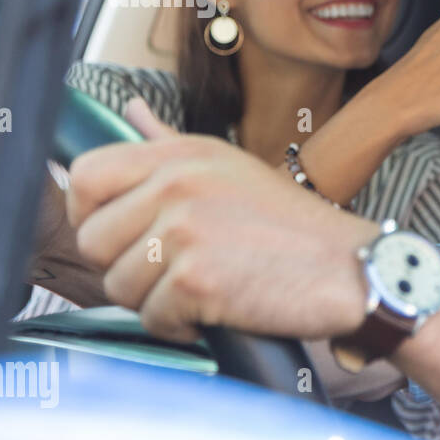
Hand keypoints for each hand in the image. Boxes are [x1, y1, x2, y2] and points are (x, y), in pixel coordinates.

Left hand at [67, 97, 377, 342]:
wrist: (352, 269)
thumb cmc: (296, 228)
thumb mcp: (232, 168)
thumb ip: (169, 144)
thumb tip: (129, 113)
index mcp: (183, 154)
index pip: (86, 175)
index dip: (91, 216)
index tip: (122, 237)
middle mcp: (179, 182)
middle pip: (94, 239)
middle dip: (127, 268)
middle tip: (176, 272)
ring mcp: (186, 228)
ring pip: (119, 285)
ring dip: (155, 302)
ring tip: (205, 289)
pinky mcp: (196, 277)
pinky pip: (152, 318)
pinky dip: (181, 326)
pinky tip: (219, 308)